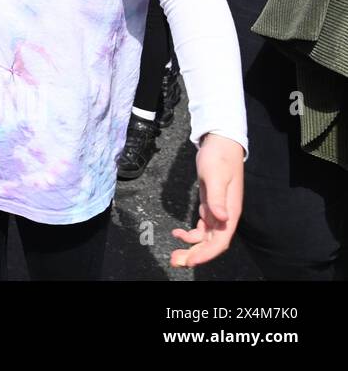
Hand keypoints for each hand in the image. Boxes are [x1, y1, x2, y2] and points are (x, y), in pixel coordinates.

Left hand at [170, 134, 244, 267]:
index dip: (206, 254)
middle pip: (212, 243)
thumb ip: (217, 198)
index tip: (191, 261)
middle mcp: (225, 215)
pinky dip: (191, 234)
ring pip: (205, 237)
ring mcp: (217, 212)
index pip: (220, 241)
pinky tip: (177, 233)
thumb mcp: (215, 176)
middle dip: (195, 255)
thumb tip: (221, 218)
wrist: (219, 143)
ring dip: (191, 247)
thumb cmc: (219, 158)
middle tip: (176, 261)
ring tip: (175, 253)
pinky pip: (202, 227)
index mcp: (230, 212)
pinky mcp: (210, 205)